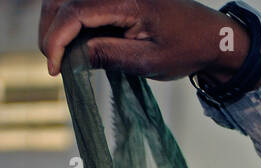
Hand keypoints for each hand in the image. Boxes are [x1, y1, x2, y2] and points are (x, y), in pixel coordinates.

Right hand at [39, 0, 260, 82]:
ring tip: (59, 56)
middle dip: (50, 31)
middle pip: (63, 0)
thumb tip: (73, 56)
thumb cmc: (186, 49)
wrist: (209, 36)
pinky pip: (82, 4)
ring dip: (56, 25)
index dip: (57, 39)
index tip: (53, 67)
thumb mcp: (149, 61)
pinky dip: (69, 21)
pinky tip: (71, 44)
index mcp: (129, 1)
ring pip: (67, 0)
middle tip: (53, 64)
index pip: (76, 11)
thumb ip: (110, 55)